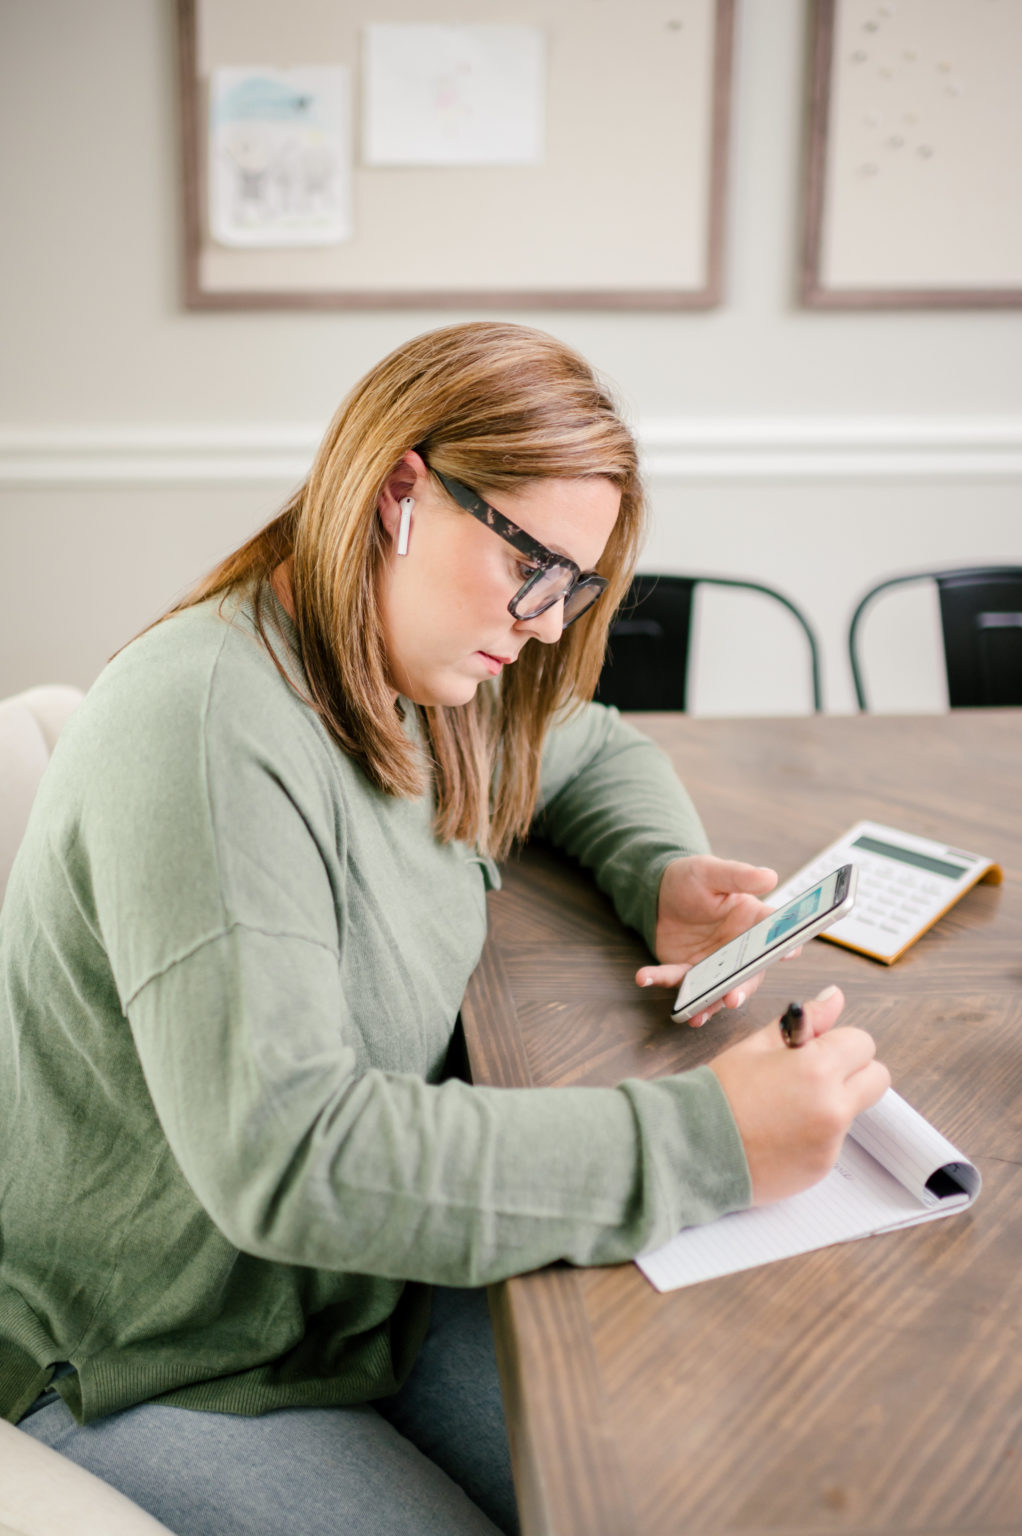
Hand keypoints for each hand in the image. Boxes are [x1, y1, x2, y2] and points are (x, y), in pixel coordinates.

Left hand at [636, 855, 778, 1024]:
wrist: (657, 891)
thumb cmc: (690, 879)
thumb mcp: (712, 872)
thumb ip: (740, 876)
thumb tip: (770, 876)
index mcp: (752, 922)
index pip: (774, 935)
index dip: (786, 944)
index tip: (789, 952)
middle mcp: (737, 949)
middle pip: (748, 974)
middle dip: (742, 989)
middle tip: (733, 999)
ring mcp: (713, 964)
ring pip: (716, 989)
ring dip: (707, 1004)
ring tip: (696, 1015)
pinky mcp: (686, 970)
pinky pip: (675, 979)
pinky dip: (660, 980)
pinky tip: (643, 977)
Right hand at [708, 986, 890, 1204]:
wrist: (692, 1147)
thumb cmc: (720, 1092)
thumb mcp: (758, 1045)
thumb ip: (806, 1021)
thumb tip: (835, 998)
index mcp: (818, 1068)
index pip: (863, 1043)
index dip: (838, 1043)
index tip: (813, 1050)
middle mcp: (833, 1107)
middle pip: (877, 1079)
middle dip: (852, 1072)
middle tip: (813, 1076)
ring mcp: (829, 1142)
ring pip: (851, 1110)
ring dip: (830, 1104)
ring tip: (781, 1109)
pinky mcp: (820, 1168)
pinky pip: (831, 1142)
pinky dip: (813, 1135)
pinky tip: (777, 1133)